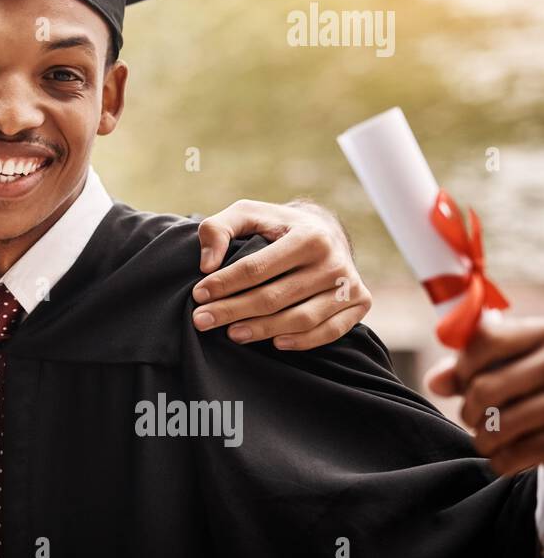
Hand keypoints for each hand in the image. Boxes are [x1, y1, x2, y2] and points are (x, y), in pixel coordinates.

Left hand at [190, 198, 370, 349]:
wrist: (324, 232)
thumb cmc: (276, 226)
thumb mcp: (246, 214)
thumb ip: (218, 229)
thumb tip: (206, 264)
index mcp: (308, 236)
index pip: (257, 268)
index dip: (224, 284)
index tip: (198, 295)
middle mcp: (334, 261)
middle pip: (275, 297)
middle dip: (233, 311)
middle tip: (201, 321)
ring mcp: (350, 284)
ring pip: (300, 319)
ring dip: (262, 330)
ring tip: (231, 333)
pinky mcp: (360, 303)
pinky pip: (329, 332)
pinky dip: (301, 342)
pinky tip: (274, 343)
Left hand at [427, 317, 543, 476]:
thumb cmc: (542, 377)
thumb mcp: (519, 358)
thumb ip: (473, 362)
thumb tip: (435, 382)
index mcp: (543, 333)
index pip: (485, 340)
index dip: (463, 365)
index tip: (465, 381)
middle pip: (486, 389)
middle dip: (470, 410)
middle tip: (474, 418)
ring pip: (500, 426)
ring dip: (483, 439)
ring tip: (486, 439)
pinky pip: (524, 453)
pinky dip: (504, 461)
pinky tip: (503, 459)